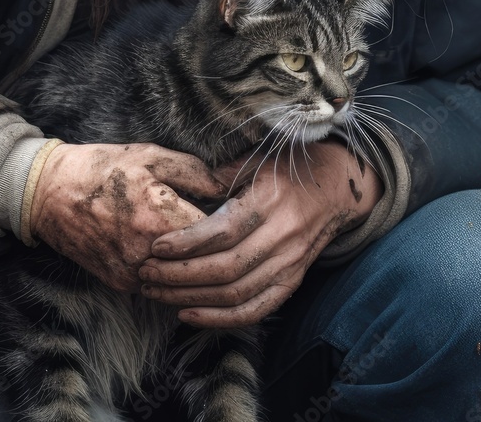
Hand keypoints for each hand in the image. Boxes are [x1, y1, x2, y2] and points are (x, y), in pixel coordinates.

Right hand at [29, 142, 227, 291]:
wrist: (49, 193)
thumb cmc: (102, 168)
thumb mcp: (151, 156)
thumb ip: (195, 171)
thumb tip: (230, 182)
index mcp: (159, 218)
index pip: (217, 236)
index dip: (231, 224)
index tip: (236, 211)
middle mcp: (147, 253)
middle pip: (202, 264)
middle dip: (218, 248)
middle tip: (225, 229)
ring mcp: (132, 274)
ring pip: (182, 280)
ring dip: (196, 265)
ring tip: (203, 242)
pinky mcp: (120, 284)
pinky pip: (159, 286)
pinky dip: (171, 272)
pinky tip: (175, 253)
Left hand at [137, 139, 381, 327]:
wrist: (335, 189)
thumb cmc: (287, 170)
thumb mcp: (256, 161)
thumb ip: (221, 174)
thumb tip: (181, 185)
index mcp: (270, 202)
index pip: (224, 231)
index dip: (187, 243)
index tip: (156, 247)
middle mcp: (282, 237)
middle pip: (225, 269)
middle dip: (179, 276)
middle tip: (146, 273)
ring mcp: (289, 264)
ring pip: (235, 294)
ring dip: (190, 299)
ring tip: (156, 293)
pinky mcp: (291, 282)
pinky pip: (254, 311)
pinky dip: (220, 320)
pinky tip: (188, 314)